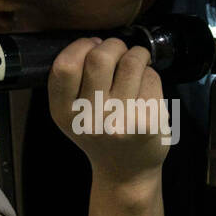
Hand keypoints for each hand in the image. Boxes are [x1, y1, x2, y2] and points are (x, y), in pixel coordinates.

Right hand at [48, 37, 170, 183]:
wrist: (125, 173)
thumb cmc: (100, 134)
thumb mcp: (73, 115)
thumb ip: (73, 82)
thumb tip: (96, 42)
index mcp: (64, 113)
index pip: (64, 66)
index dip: (81, 46)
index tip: (92, 47)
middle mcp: (90, 118)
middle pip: (99, 57)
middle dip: (113, 45)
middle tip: (118, 52)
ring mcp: (120, 121)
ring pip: (131, 62)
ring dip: (137, 54)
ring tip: (137, 62)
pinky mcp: (147, 122)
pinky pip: (151, 78)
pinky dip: (150, 75)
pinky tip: (146, 88)